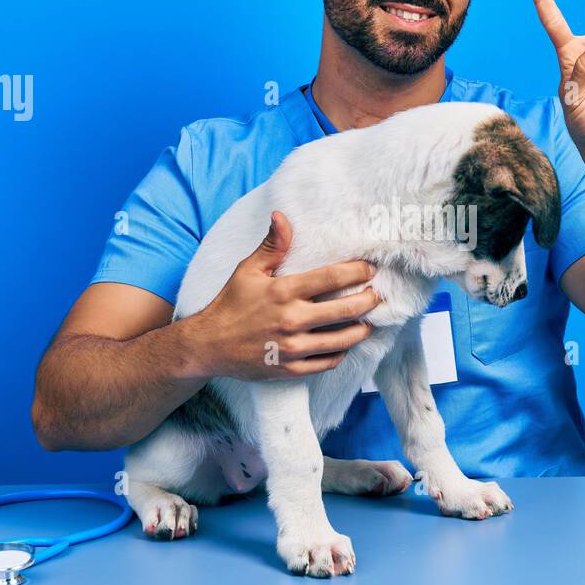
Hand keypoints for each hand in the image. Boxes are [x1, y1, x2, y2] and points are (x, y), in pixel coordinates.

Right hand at [183, 211, 380, 379]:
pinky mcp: (290, 369)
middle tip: (377, 296)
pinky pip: (327, 363)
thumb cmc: (230, 304)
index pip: (332, 278)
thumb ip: (272, 245)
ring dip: (361, 330)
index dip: (358, 272)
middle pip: (345, 310)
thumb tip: (281, 215)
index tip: (371, 269)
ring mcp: (292, 348)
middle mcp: (291, 320)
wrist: (207, 346)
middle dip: (368, 301)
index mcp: (283, 291)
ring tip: (368, 322)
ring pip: (342, 340)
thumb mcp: (247, 270)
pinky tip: (346, 344)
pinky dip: (341, 353)